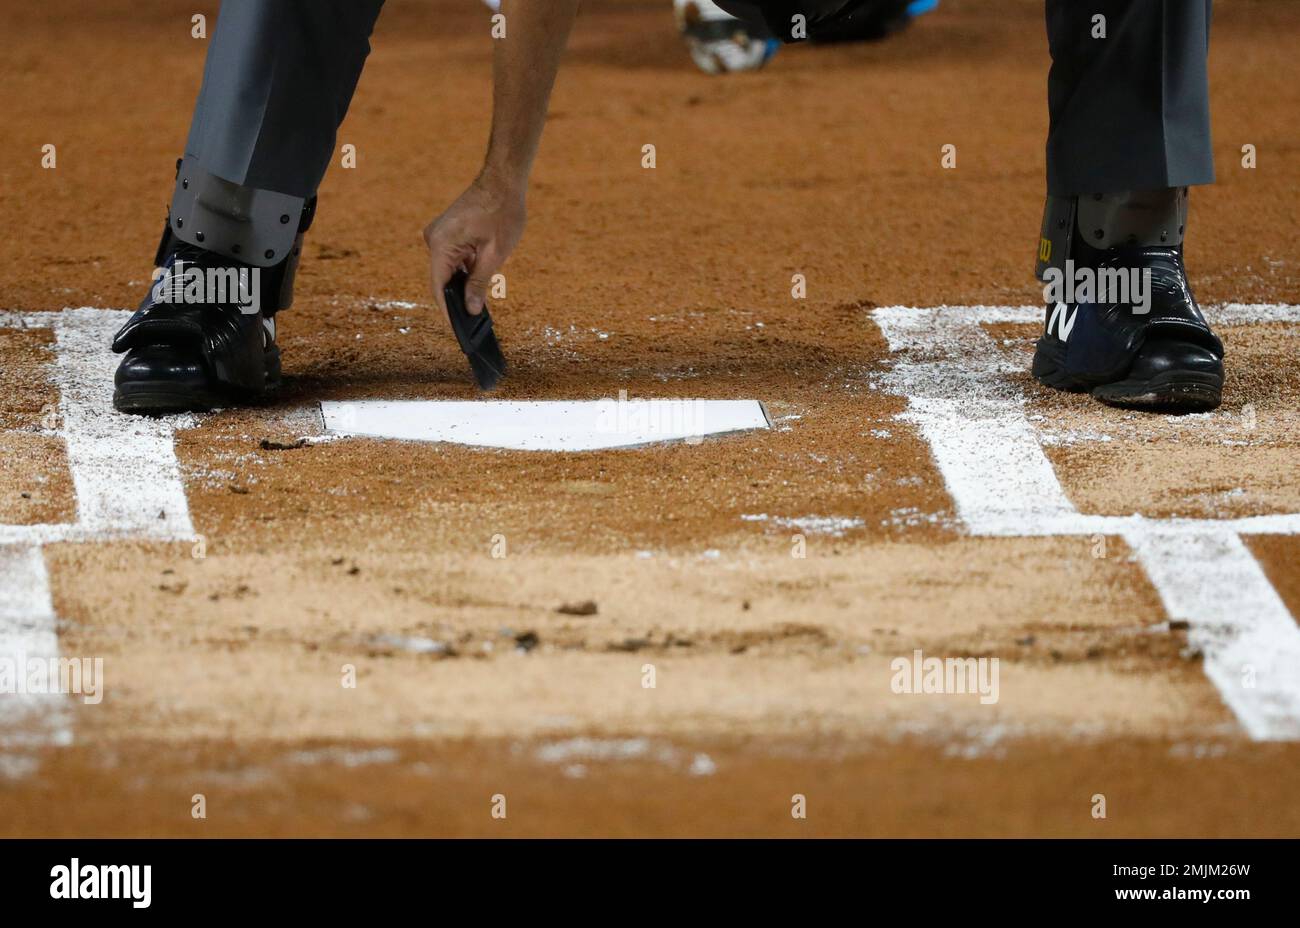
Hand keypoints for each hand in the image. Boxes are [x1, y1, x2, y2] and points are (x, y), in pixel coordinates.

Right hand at [423, 176, 525, 317]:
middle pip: (442, 281)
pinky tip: (477, 289)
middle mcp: (434, 240)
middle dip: (456, 302)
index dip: (448, 311)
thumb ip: (479, 283)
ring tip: (476, 312)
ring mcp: (439, 236)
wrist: (502, 181)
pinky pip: (453, 260)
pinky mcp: (447, 234)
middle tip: (472, 326)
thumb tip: (471, 310)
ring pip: (448, 271)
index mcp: (442, 245)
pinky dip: (464, 273)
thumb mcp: (494, 254)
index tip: (458, 330)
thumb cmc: (502, 212)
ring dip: (462, 288)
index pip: (439, 287)